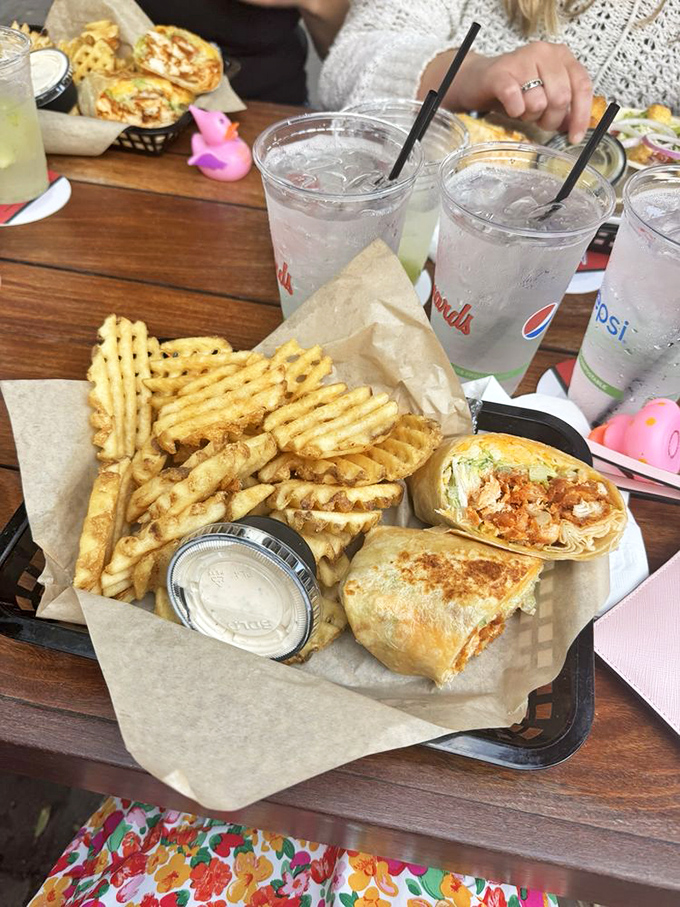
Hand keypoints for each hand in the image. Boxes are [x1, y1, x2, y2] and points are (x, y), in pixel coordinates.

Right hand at [424, 42, 592, 142]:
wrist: (479, 80)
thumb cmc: (513, 88)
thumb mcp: (543, 96)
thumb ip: (562, 108)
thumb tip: (575, 128)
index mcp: (561, 56)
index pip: (581, 85)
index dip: (581, 115)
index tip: (574, 137)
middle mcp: (544, 52)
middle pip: (561, 97)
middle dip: (551, 119)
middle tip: (538, 122)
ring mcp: (522, 60)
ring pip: (539, 101)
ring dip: (529, 115)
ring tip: (522, 109)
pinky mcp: (501, 72)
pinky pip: (515, 99)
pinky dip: (515, 110)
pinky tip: (512, 108)